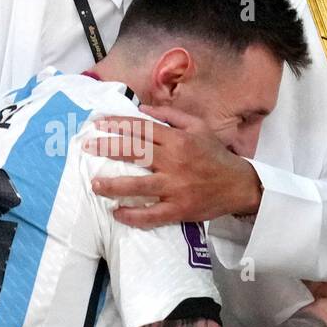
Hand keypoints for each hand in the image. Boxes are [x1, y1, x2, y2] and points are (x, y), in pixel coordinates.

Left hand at [82, 104, 260, 227]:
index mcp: (178, 139)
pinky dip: (132, 215)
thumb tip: (142, 110)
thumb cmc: (215, 154)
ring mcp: (175, 187)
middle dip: (107, 148)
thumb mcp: (199, 127)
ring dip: (113, 185)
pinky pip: (151, 215)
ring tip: (94, 184)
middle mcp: (174, 161)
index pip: (141, 129)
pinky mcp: (178, 209)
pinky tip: (117, 213)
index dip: (118, 125)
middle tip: (87, 146)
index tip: (98, 124)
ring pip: (138, 185)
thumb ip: (171, 116)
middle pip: (134, 153)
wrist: (238, 185)